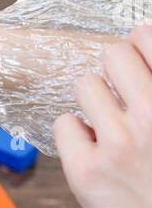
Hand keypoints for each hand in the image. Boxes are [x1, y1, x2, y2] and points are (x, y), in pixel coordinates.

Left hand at [55, 26, 151, 207]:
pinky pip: (64, 123)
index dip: (141, 47)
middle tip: (124, 96)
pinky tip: (96, 151)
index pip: (147, 36)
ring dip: (95, 101)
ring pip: (85, 85)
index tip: (141, 62)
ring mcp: (119, 144)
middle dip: (116, 71)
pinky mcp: (86, 171)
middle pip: (114, 54)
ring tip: (112, 126)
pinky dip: (76, 134)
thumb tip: (139, 46)